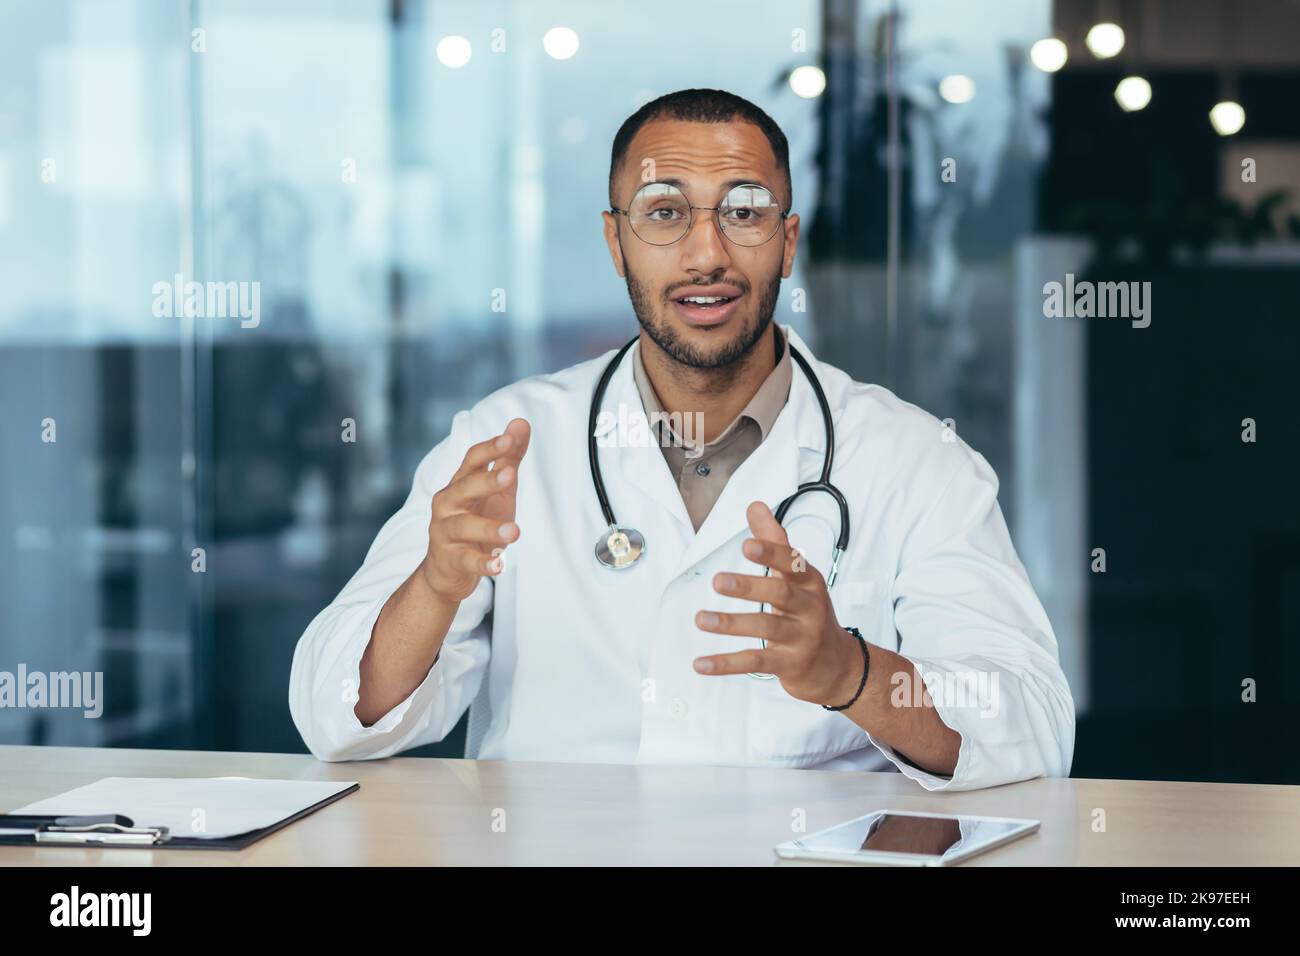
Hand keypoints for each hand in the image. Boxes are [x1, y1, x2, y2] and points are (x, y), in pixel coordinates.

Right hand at [419, 418, 530, 603]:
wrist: (446, 569)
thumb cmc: (475, 521)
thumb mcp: (496, 490)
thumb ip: (508, 458)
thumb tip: (521, 423)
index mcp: (460, 483)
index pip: (472, 460)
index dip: (490, 449)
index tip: (509, 438)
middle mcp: (448, 504)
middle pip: (465, 488)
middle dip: (487, 481)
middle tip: (511, 475)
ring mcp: (445, 532)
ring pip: (465, 526)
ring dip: (490, 528)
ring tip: (515, 531)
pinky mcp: (450, 560)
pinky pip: (467, 561)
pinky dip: (483, 563)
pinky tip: (499, 565)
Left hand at [692, 501, 862, 707]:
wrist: (837, 665)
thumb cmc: (809, 612)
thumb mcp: (798, 577)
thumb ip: (774, 542)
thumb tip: (755, 505)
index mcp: (809, 581)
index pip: (791, 563)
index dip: (771, 553)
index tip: (747, 544)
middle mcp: (808, 607)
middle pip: (780, 593)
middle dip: (749, 586)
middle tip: (717, 581)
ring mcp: (801, 637)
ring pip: (766, 627)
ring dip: (732, 623)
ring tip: (701, 619)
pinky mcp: (790, 664)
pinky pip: (756, 662)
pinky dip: (727, 663)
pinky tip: (701, 663)